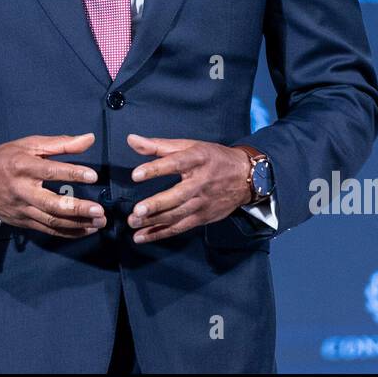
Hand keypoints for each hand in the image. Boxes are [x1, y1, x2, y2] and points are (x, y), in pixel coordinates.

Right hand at [0, 134, 107, 237]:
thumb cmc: (6, 158)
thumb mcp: (30, 144)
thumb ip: (61, 143)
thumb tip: (89, 139)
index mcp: (23, 166)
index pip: (49, 171)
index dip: (72, 173)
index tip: (93, 176)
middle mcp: (22, 190)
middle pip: (51, 204)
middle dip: (77, 209)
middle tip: (99, 211)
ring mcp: (22, 209)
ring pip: (51, 221)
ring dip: (77, 224)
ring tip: (98, 223)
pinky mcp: (22, 222)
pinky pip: (47, 230)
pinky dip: (68, 233)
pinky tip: (85, 230)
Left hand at [125, 135, 252, 242]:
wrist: (246, 177)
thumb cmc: (214, 159)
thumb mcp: (189, 146)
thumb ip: (158, 145)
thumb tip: (131, 140)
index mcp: (196, 159)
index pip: (175, 164)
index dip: (155, 169)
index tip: (136, 175)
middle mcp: (200, 183)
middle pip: (177, 196)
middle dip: (157, 205)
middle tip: (137, 211)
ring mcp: (202, 202)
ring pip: (177, 215)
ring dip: (154, 222)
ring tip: (134, 223)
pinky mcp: (203, 217)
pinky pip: (180, 227)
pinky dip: (161, 233)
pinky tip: (143, 236)